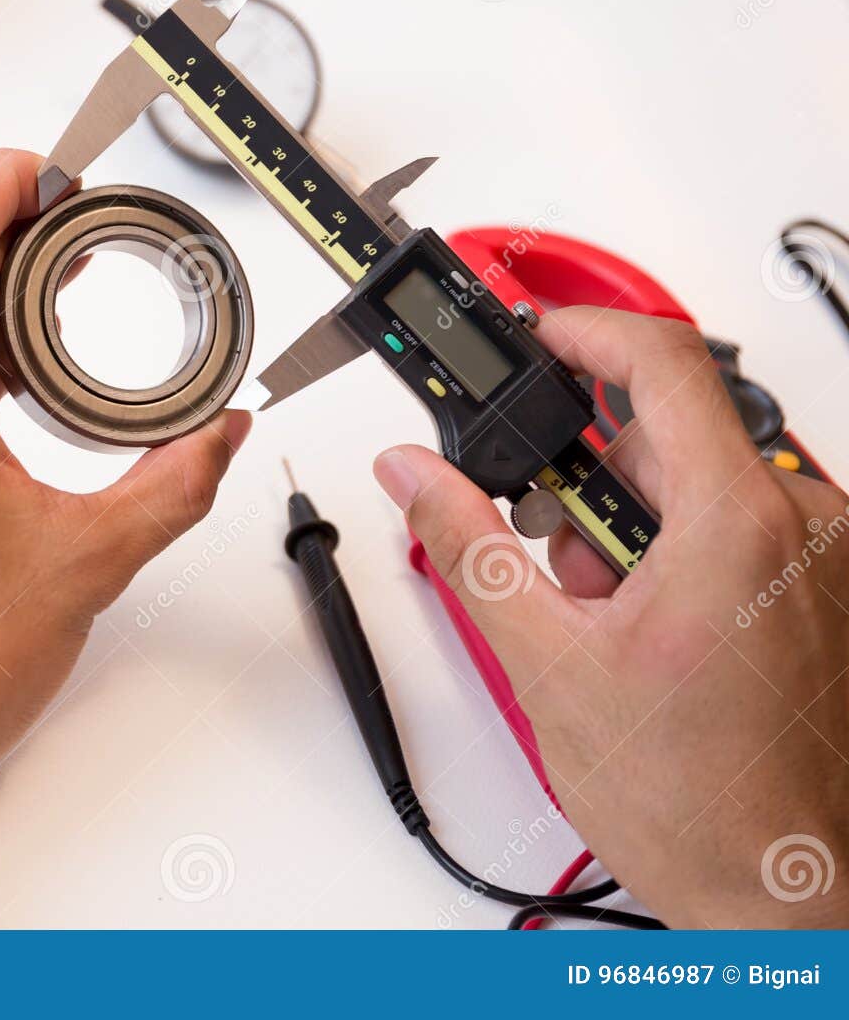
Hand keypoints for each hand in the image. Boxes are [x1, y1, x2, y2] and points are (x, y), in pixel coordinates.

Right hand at [374, 307, 848, 926]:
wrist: (781, 891)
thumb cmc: (697, 802)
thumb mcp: (546, 662)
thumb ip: (469, 544)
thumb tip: (413, 473)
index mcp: (736, 524)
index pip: (661, 362)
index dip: (583, 330)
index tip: (534, 332)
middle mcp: (796, 527)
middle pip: (664, 433)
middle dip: (582, 474)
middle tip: (536, 542)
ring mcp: (815, 561)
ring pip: (693, 485)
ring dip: (622, 525)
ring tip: (594, 616)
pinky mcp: (817, 592)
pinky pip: (729, 528)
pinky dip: (668, 554)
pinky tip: (638, 627)